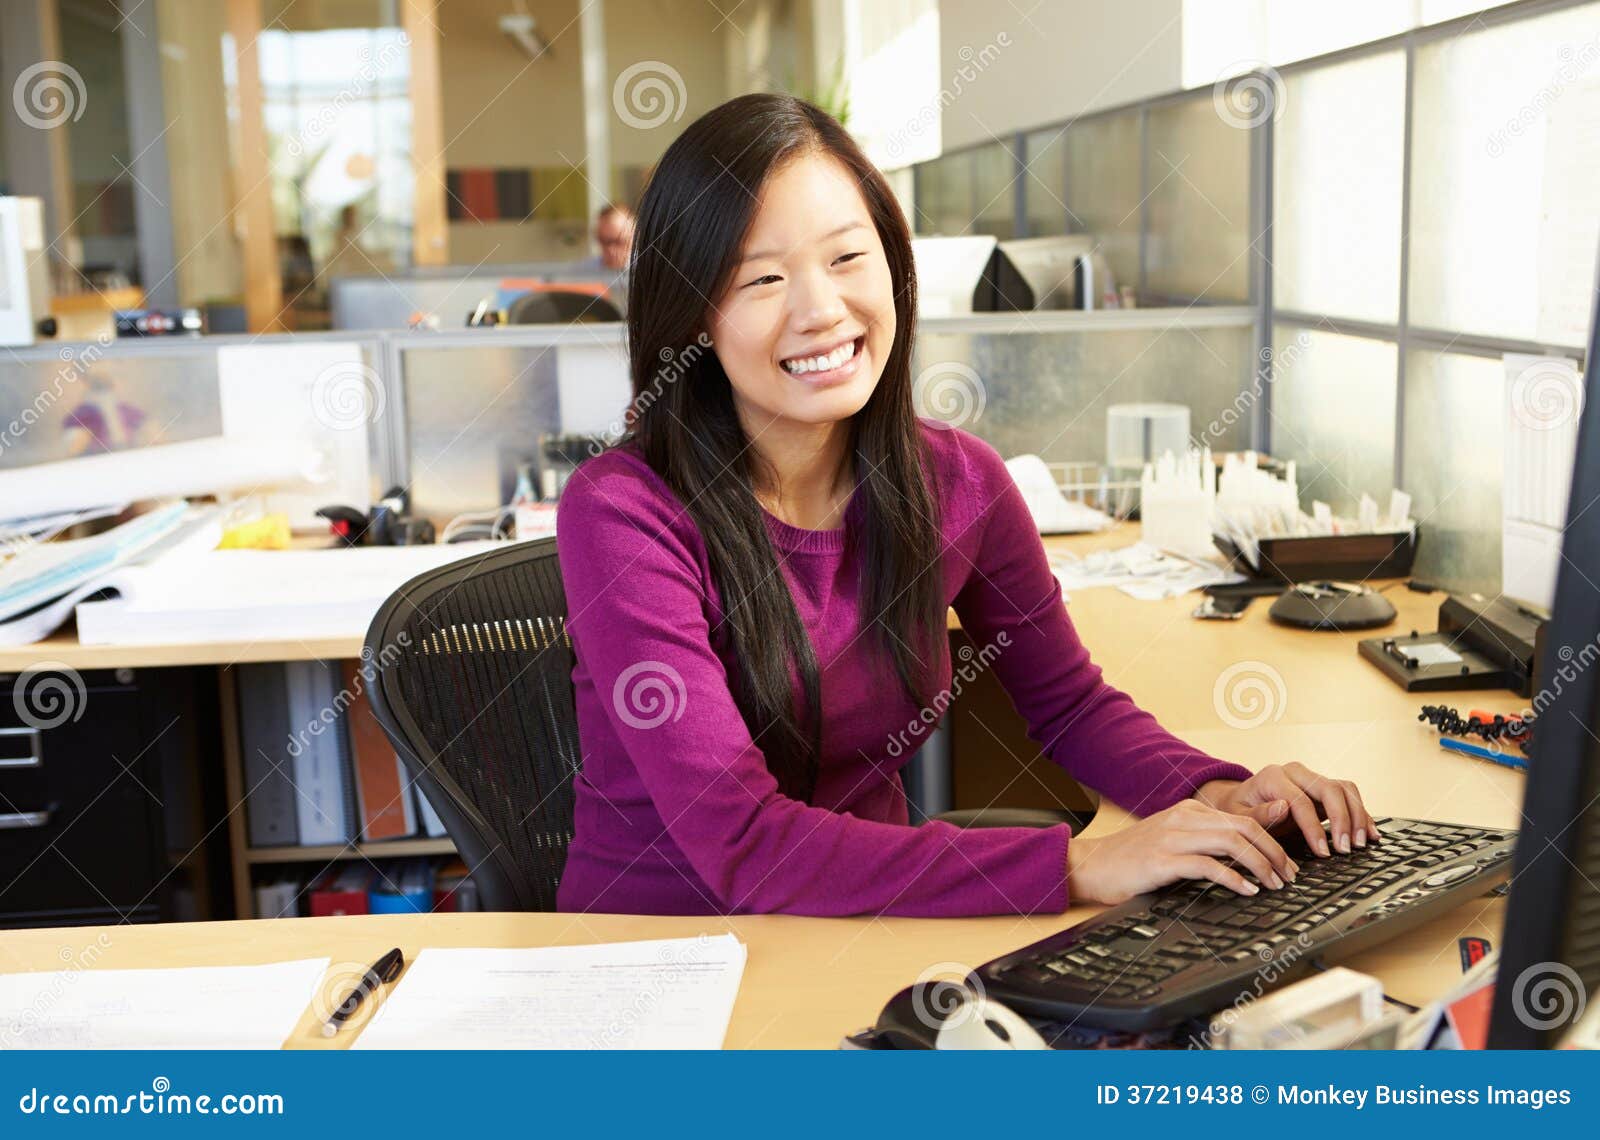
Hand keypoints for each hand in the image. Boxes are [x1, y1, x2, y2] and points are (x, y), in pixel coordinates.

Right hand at [1065, 798, 1298, 905]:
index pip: (1244, 818)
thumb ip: (1209, 838)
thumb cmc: (1132, 858)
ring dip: (1261, 866)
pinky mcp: (1162, 861)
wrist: (1090, 865)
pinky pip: (1208, 866)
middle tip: (1290, 876)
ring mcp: (1172, 838)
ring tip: (1274, 884)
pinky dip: (1234, 879)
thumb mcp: (1174, 840)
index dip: (1273, 840)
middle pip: (1245, 827)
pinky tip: (1246, 891)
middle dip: (1275, 852)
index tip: (1287, 864)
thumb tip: (1248, 847)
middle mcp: (1184, 819)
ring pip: (1232, 843)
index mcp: (1189, 811)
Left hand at [1196, 762, 1379, 856]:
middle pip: (1329, 789)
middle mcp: (1296, 772)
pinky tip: (1370, 833)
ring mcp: (1312, 778)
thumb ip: (1259, 814)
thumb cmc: (1239, 810)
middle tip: (1346, 848)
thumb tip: (1283, 808)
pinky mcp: (1323, 789)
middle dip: (1342, 819)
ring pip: (1344, 789)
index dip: (1314, 827)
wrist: (1241, 800)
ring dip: (1357, 816)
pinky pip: (1349, 795)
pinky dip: (1362, 813)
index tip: (1323, 852)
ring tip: (1360, 844)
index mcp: (1273, 777)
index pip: (1300, 800)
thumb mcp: (1238, 815)